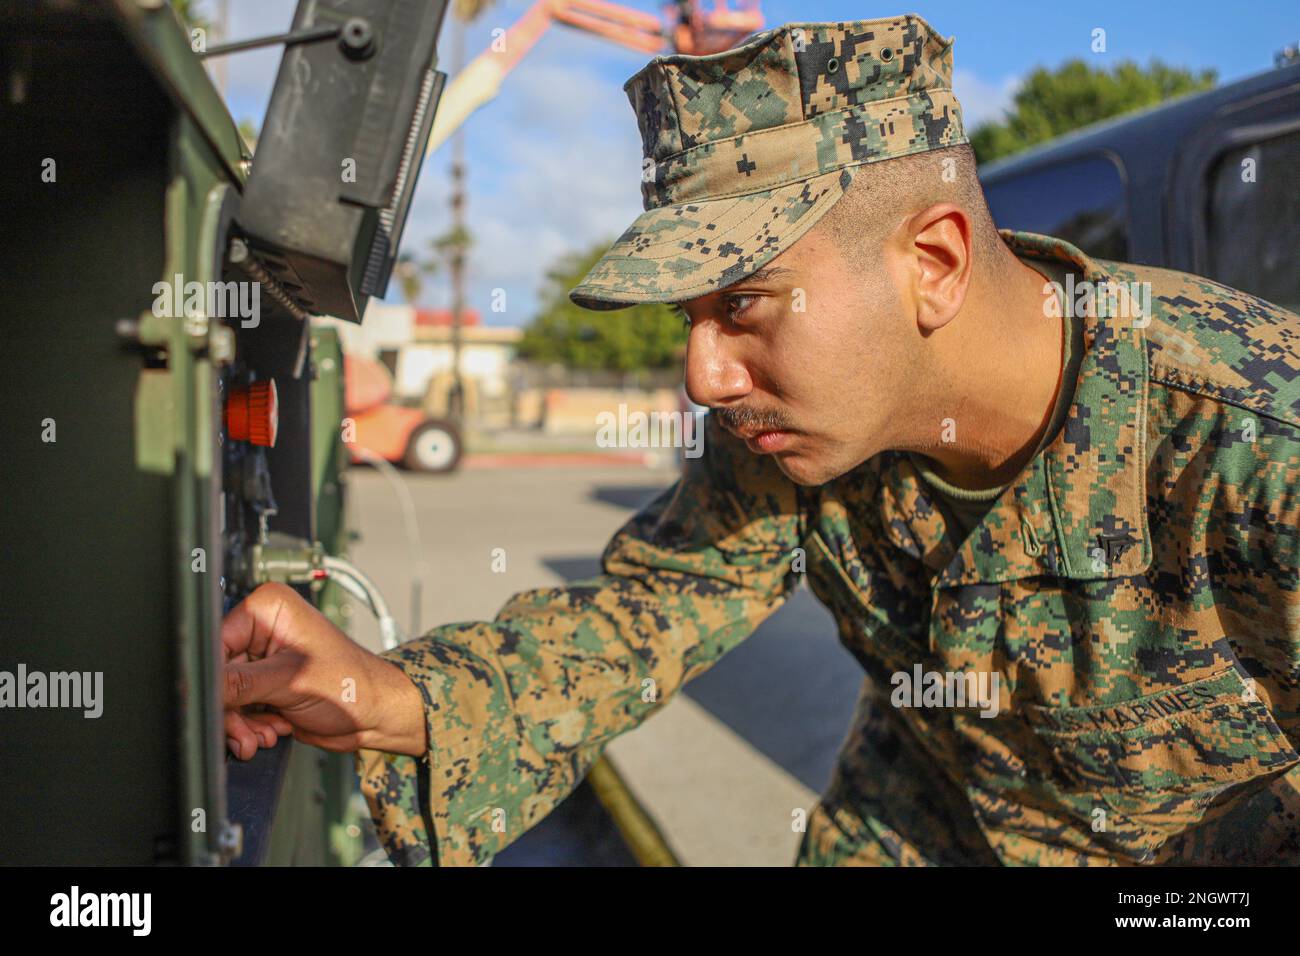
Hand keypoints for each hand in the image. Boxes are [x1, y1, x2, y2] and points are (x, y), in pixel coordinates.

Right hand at [221, 582, 426, 759]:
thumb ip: (238, 684)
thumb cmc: (353, 684)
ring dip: (241, 722)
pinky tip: (273, 729)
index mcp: (269, 609)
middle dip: (231, 709)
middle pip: (219, 673)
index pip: (216, 642)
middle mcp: (263, 630)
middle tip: (245, 732)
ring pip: (226, 695)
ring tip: (264, 733)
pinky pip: (239, 708)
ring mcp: (264, 659)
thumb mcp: (289, 681)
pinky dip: (251, 726)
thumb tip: (200, 688)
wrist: (376, 715)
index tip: (215, 705)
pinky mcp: (267, 685)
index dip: (215, 679)